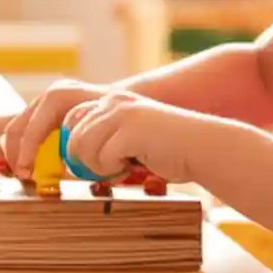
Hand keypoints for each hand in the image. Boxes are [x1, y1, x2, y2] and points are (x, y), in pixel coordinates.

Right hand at [0, 79, 110, 178]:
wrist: (123, 103)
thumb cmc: (115, 118)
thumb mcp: (102, 129)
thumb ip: (81, 145)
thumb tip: (65, 167)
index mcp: (59, 97)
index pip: (31, 126)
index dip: (25, 152)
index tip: (27, 173)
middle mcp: (44, 99)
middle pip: (13, 125)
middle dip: (12, 152)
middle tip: (19, 175)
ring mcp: (39, 106)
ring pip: (6, 124)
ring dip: (1, 147)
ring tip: (2, 167)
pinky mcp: (37, 116)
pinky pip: (13, 127)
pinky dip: (5, 144)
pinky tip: (3, 162)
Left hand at [62, 91, 215, 181]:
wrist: (205, 149)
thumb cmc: (167, 152)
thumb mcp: (128, 141)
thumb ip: (102, 142)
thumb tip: (68, 158)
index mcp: (112, 102)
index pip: (70, 121)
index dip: (72, 147)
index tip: (85, 166)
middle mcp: (113, 102)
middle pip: (71, 137)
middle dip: (84, 160)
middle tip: (110, 170)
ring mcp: (121, 113)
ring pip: (81, 147)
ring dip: (99, 166)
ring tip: (124, 167)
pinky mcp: (129, 129)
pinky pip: (101, 157)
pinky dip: (113, 169)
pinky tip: (133, 166)